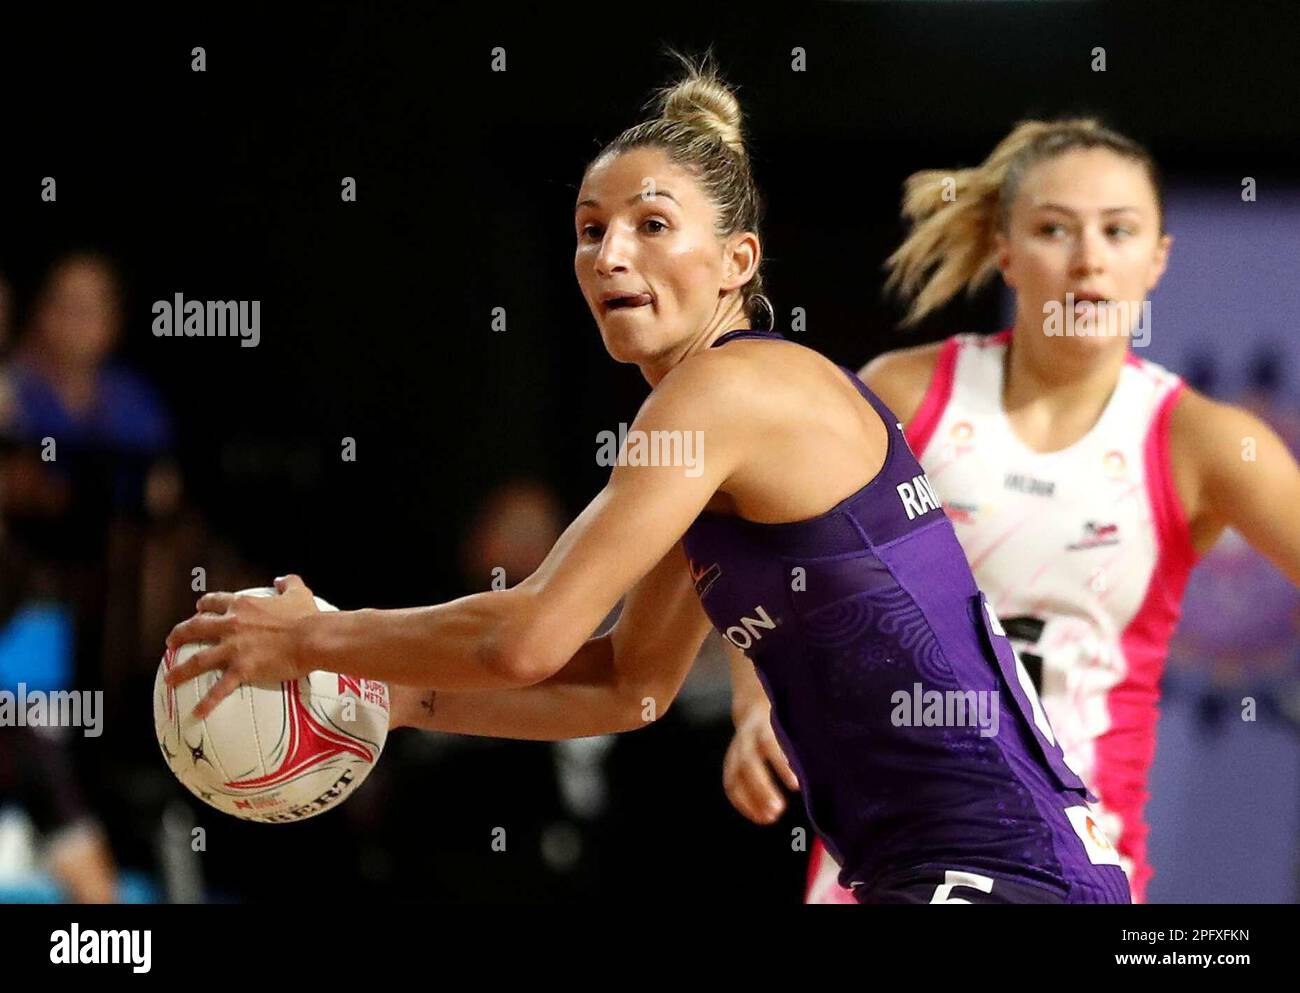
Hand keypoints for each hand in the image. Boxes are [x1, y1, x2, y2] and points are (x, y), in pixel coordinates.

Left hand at [164, 574, 320, 719]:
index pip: (214, 602)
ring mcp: (233, 649)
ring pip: (197, 659)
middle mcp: (231, 625)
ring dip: (180, 670)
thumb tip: (281, 580)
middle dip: (179, 634)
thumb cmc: (306, 616)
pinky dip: (206, 702)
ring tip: (169, 678)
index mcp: (242, 605)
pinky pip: (219, 689)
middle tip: (171, 642)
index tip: (198, 609)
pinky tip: (196, 713)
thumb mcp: (298, 592)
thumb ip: (287, 583)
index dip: (203, 605)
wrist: (312, 638)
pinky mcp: (242, 669)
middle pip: (195, 628)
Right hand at [723, 699, 799, 823]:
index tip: (796, 786)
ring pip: (736, 777)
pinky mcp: (729, 763)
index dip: (781, 766)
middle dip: (762, 788)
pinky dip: (743, 804)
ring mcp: (734, 752)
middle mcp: (746, 738)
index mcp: (764, 726)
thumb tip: (822, 767)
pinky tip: (759, 817)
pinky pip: (730, 786)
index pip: (769, 745)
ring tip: (770, 818)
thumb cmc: (784, 724)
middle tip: (779, 810)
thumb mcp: (792, 726)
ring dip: (751, 800)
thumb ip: (800, 744)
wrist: (753, 711)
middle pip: (749, 764)